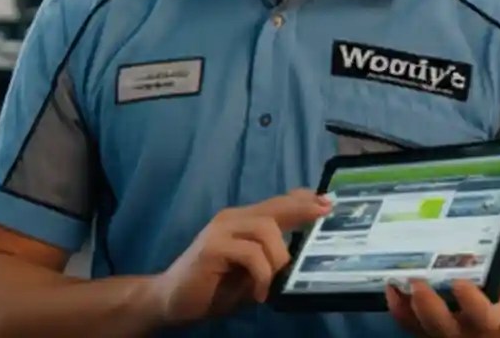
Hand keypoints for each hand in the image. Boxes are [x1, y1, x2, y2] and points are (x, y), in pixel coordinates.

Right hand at [148, 189, 331, 325]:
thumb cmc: (213, 288)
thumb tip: (302, 256)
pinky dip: (261, 274)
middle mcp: (231, 219)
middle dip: (301, 210)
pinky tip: (258, 293)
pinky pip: (251, 253)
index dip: (301, 200)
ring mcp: (220, 231)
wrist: (172, 300)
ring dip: (277, 259)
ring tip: (273, 283)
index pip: (275, 204)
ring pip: (265, 229)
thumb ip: (270, 259)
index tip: (327, 201)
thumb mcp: (251, 273)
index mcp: (241, 223)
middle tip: (323, 213)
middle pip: (274, 208)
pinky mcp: (212, 248)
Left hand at [385, 236, 499, 336]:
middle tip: (416, 281)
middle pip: (443, 325)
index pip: (483, 315)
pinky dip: (397, 306)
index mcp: (493, 314)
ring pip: (420, 325)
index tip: (459, 282)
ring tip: (394, 280)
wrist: (498, 307)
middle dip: (428, 306)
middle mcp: (465, 328)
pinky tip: (389, 285)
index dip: (471, 302)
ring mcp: (442, 329)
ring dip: (406, 305)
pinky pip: (407, 322)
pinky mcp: (425, 325)